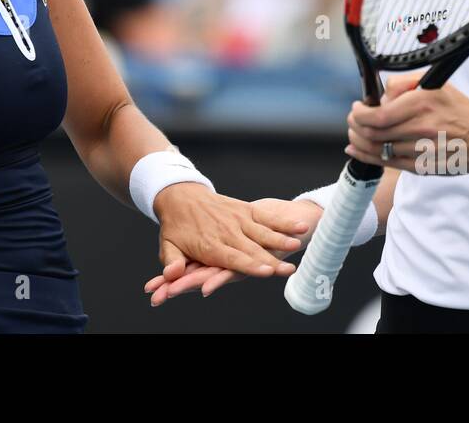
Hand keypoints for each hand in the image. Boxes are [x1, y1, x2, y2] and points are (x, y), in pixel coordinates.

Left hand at [152, 186, 310, 286]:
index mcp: (210, 245)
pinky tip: (300, 227)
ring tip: (298, 244)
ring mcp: (239, 219)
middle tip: (288, 269)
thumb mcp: (167, 245)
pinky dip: (284, 222)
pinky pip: (267, 218)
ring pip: (264, 232)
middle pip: (253, 249)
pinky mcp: (246, 210)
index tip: (267, 271)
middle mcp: (228, 232)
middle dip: (272, 260)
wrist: (181, 194)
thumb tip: (172, 273)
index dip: (251, 265)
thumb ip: (172, 261)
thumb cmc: (176, 226)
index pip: (234, 258)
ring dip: (281, 238)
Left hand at [345, 73, 468, 174]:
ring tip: (354, 134)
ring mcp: (422, 150)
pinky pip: (387, 163)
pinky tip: (357, 150)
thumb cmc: (458, 109)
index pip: (378, 115)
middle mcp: (421, 128)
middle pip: (373, 133)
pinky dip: (367, 157)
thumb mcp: (434, 84)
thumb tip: (379, 97)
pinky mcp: (422, 167)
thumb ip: (403, 84)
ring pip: (377, 149)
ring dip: (359, 142)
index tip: (356, 108)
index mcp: (422, 103)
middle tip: (352, 121)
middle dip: (355, 127)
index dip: (359, 114)